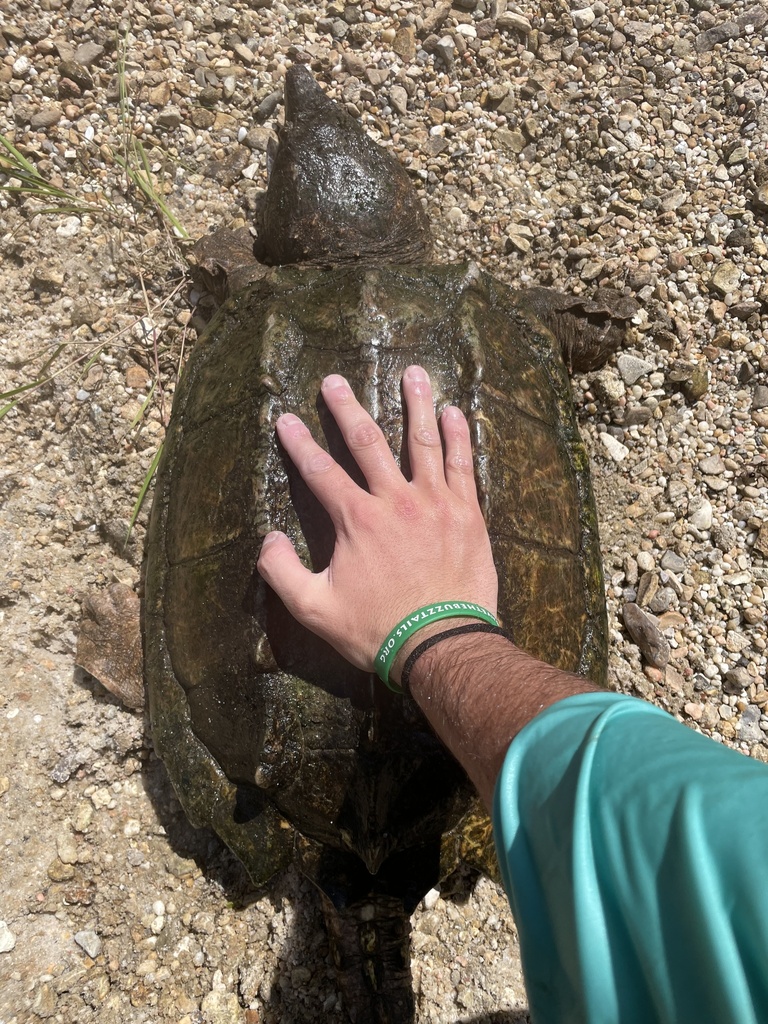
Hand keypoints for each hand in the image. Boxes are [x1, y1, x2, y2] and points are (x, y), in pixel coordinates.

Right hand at [257, 365, 497, 672]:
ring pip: (422, 441)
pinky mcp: (467, 514)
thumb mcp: (315, 610)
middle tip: (334, 380)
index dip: (299, 443)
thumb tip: (268, 538)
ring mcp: (435, 503)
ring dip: (415, 403)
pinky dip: (458, 436)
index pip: (320, 471)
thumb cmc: (377, 630)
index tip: (285, 418)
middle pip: (367, 443)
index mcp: (357, 520)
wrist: (442, 645)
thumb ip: (282, 573)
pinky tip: (454, 412)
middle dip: (346, 408)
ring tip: (412, 371)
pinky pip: (462, 465)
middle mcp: (395, 501)